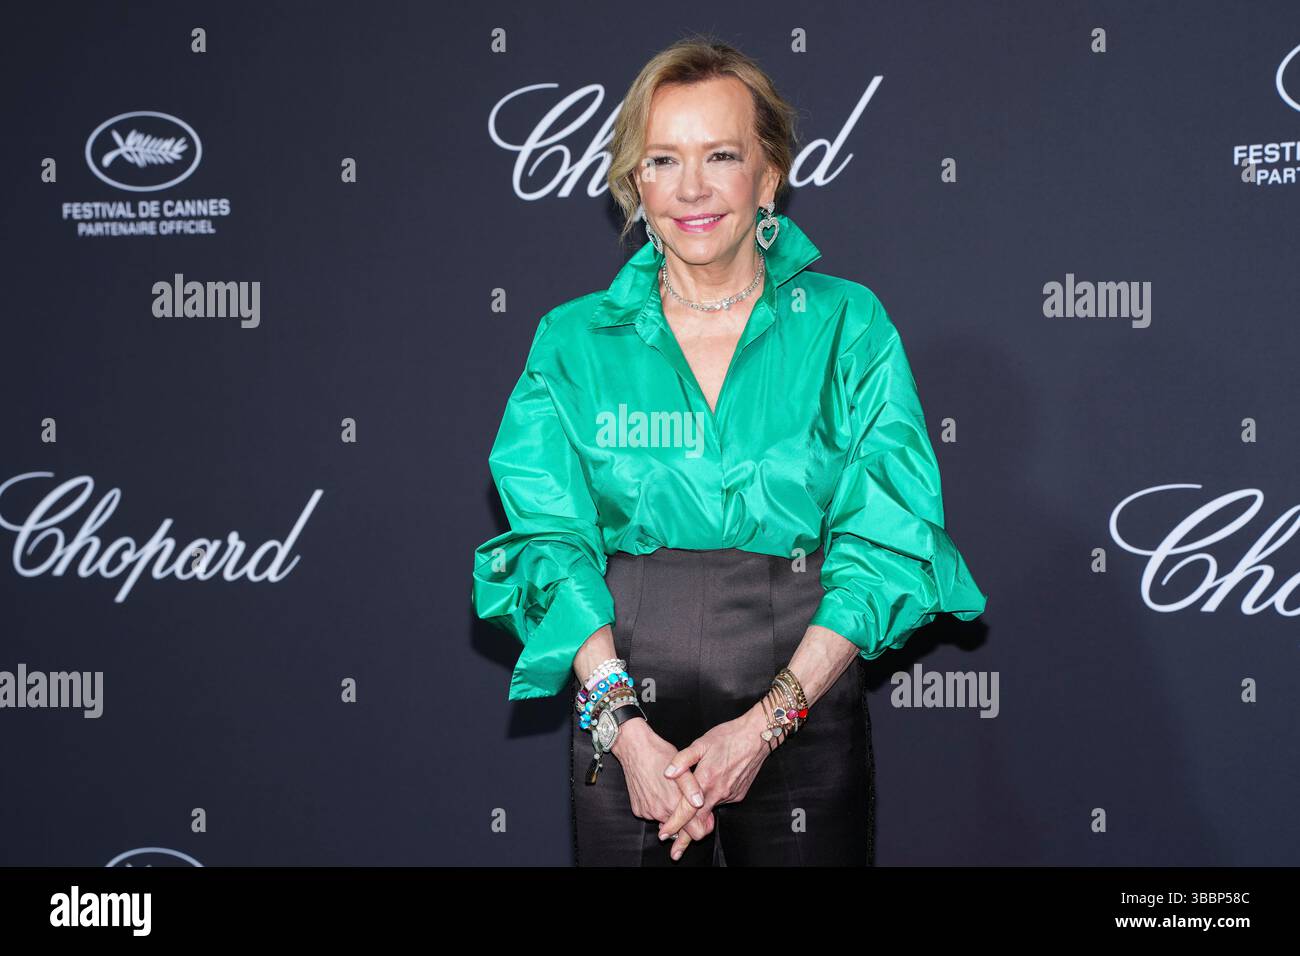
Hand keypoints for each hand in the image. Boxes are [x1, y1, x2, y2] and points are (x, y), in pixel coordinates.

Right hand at [609, 719, 714, 852]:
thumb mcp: (682, 769)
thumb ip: (692, 788)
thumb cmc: (659, 755)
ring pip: (665, 821)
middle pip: (679, 827)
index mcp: (673, 804)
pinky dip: (657, 807)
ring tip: (670, 791)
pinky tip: (658, 791)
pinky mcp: (638, 809)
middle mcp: (659, 812)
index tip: (705, 817)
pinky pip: (652, 814)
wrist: (635, 748)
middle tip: (685, 798)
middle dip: (685, 818)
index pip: (693, 830)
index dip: (702, 824)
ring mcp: (647, 812)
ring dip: (670, 812)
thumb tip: (699, 803)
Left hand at [658, 704, 771, 859]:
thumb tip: (667, 773)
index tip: (663, 834)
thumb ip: (682, 760)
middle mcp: (718, 793)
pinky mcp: (738, 795)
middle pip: (698, 822)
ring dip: (699, 817)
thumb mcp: (701, 744)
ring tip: (687, 823)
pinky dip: (712, 802)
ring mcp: (730, 795)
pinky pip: (720, 801)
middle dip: (686, 838)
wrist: (756, 736)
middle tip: (675, 852)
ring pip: (710, 811)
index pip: (687, 811)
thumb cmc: (727, 737)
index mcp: (706, 781)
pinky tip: (708, 792)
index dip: (673, 824)